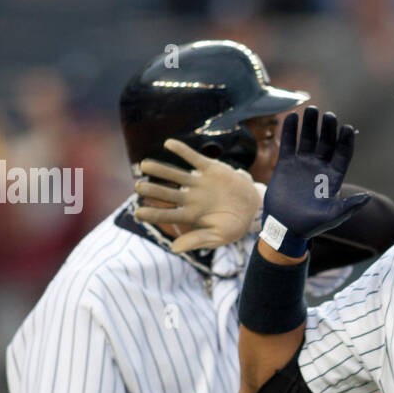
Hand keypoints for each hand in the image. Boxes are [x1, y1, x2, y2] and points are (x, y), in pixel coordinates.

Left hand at [133, 139, 265, 252]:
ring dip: (160, 169)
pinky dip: (182, 151)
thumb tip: (174, 249)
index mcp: (190, 215)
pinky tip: (169, 144)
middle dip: (152, 189)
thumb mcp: (218, 237)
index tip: (138, 212)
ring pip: (175, 174)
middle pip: (166, 192)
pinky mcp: (210, 169)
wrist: (255, 207)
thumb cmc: (235, 225)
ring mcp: (199, 182)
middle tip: (138, 187)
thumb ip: (197, 241)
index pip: (167, 214)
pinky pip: (193, 158)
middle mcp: (190, 198)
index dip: (152, 213)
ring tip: (145, 165)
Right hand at [260, 106, 369, 256]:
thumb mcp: (332, 216)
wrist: (285, 227)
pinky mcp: (286, 164)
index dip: (346, 141)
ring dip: (310, 124)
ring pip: (308, 138)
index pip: (343, 154)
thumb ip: (349, 206)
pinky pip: (289, 143)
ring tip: (311, 110)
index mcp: (333, 176)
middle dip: (328, 128)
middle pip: (326, 142)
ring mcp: (303, 164)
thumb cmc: (312, 225)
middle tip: (328, 115)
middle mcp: (320, 167)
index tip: (347, 128)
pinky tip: (292, 117)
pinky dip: (290, 130)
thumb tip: (367, 198)